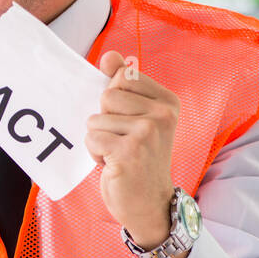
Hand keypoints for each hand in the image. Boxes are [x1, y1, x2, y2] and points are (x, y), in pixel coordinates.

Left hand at [84, 51, 178, 250]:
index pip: (123, 77)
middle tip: (123, 141)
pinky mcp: (128, 151)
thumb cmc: (139, 157)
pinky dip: (95, 153)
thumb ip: (123, 84)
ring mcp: (147, 133)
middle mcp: (162, 115)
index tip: (131, 123)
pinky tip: (113, 164)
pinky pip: (91, 138)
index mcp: (167, 101)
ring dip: (99, 139)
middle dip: (105, 120)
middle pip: (107, 96)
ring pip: (95, 118)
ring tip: (118, 154)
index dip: (115, 101)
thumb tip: (110, 55)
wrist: (149, 202)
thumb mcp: (136, 117)